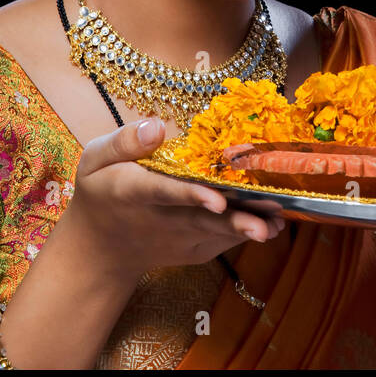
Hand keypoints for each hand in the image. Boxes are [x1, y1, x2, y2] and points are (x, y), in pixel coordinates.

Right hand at [66, 118, 286, 276]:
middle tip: (265, 223)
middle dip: (234, 221)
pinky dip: (245, 235)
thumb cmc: (101, 192)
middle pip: (201, 220)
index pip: (165, 192)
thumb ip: (124, 142)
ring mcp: (178, 238)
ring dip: (248, 228)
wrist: (100, 249)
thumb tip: (157, 126)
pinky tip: (274, 225)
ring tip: (279, 222)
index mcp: (135, 191)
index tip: (216, 201)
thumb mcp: (95, 160)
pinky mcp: (192, 250)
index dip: (191, 196)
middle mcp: (161, 219)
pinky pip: (220, 243)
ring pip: (216, 234)